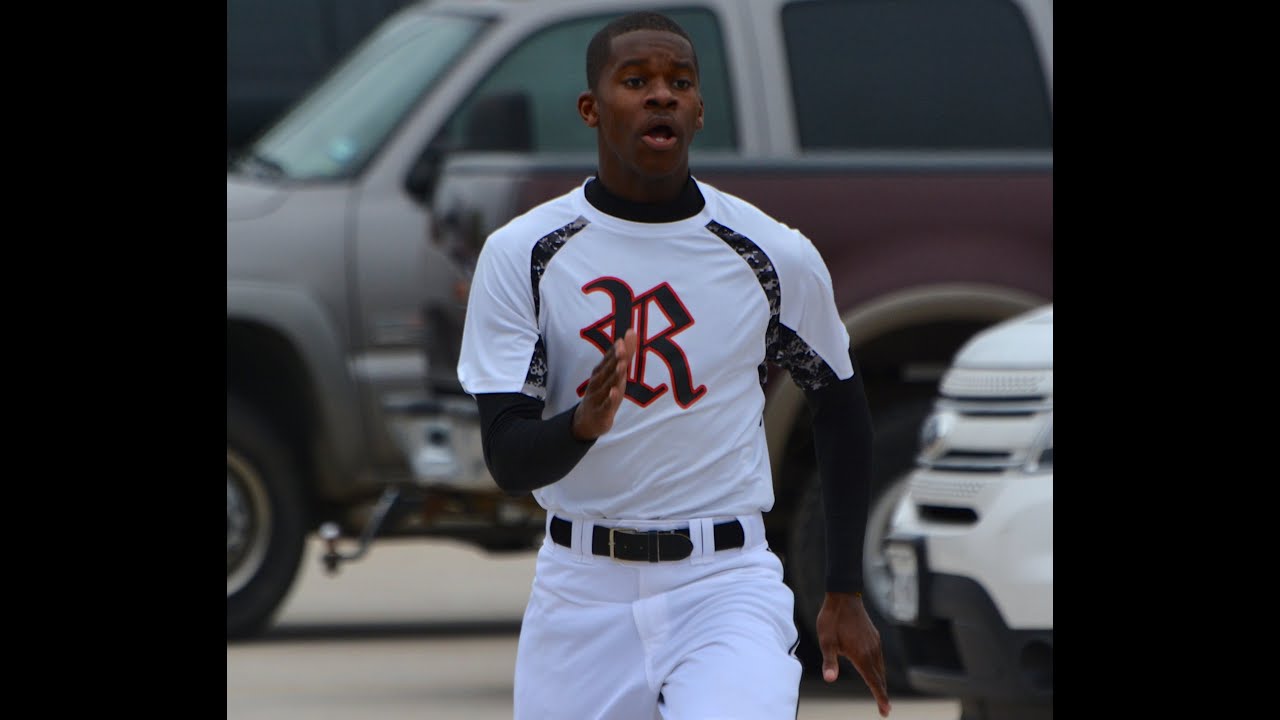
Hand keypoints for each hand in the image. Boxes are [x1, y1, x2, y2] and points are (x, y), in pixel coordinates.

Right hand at [572, 329, 636, 439]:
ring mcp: (599, 397)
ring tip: (621, 365)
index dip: (617, 348)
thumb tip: (631, 331)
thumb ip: (624, 354)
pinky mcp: (602, 411)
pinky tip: (614, 392)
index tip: (624, 337)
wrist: (587, 421)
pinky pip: (606, 404)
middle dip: (615, 358)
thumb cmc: (605, 393)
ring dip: (614, 375)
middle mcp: (599, 382)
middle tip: (621, 346)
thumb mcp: (615, 374)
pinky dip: (610, 398)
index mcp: (602, 372)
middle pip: (608, 369)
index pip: (610, 358)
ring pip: (608, 385)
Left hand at [816, 591, 891, 716]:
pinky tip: (875, 670)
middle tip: (885, 709)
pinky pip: (879, 657)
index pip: (873, 681)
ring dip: (881, 681)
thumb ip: (829, 661)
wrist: (843, 596)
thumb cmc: (832, 620)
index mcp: (861, 655)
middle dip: (882, 693)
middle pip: (879, 677)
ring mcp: (875, 643)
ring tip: (881, 693)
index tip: (885, 711)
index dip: (880, 697)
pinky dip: (879, 668)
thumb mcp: (826, 642)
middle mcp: (872, 651)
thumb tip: (829, 679)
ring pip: (880, 667)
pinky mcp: (874, 636)